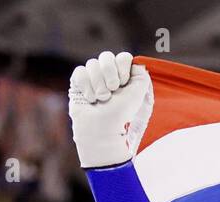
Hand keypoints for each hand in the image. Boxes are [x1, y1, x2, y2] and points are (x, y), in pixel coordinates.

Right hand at [68, 51, 153, 168]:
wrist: (102, 127)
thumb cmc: (121, 113)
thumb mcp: (138, 94)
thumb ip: (141, 77)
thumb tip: (137, 64)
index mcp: (123, 75)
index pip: (122, 57)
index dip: (122, 67)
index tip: (123, 83)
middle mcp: (108, 73)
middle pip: (106, 56)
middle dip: (110, 74)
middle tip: (112, 90)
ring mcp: (93, 76)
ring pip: (92, 64)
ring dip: (99, 84)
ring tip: (102, 99)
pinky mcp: (78, 80)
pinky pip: (80, 71)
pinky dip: (86, 86)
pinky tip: (91, 98)